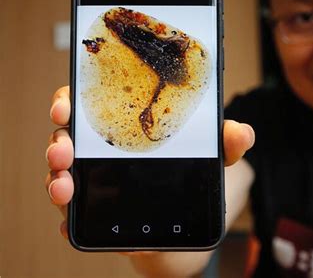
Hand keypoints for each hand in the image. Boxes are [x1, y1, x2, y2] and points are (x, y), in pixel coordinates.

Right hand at [45, 86, 254, 243]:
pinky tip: (67, 225)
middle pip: (66, 137)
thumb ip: (226, 142)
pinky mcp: (94, 209)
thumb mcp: (212, 153)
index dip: (70, 100)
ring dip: (56, 180)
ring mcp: (93, 177)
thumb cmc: (190, 170)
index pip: (88, 102)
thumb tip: (243, 133)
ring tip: (65, 188)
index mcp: (124, 122)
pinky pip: (73, 213)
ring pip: (62, 174)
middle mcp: (101, 147)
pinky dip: (67, 218)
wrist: (185, 216)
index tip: (66, 106)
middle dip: (58, 142)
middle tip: (64, 150)